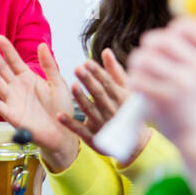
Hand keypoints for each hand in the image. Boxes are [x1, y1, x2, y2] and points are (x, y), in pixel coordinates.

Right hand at [0, 37, 77, 173]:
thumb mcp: (58, 83)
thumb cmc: (61, 109)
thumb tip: (42, 45)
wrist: (62, 132)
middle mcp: (17, 87)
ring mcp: (12, 100)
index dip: (6, 49)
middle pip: (1, 67)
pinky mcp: (11, 114)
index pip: (14, 60)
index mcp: (28, 78)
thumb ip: (49, 65)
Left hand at [64, 48, 150, 164]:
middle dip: (88, 81)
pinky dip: (70, 124)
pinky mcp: (95, 138)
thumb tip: (106, 51)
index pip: (107, 82)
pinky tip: (59, 115)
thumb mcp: (126, 91)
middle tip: (77, 68)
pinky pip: (81, 130)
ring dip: (81, 99)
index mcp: (119, 97)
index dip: (97, 72)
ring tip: (72, 86)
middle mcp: (111, 109)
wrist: (136, 144)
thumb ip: (114, 71)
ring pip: (91, 110)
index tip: (86, 62)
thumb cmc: (129, 111)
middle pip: (98, 94)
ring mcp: (103, 124)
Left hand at [127, 17, 195, 161]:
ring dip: (136, 65)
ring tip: (140, 74)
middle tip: (144, 58)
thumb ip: (195, 54)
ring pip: (144, 58)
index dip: (172, 30)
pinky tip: (140, 90)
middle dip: (147, 46)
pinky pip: (137, 79)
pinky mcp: (164, 99)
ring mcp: (183, 84)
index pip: (188, 28)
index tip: (168, 40)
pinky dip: (134, 83)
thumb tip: (169, 31)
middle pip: (161, 41)